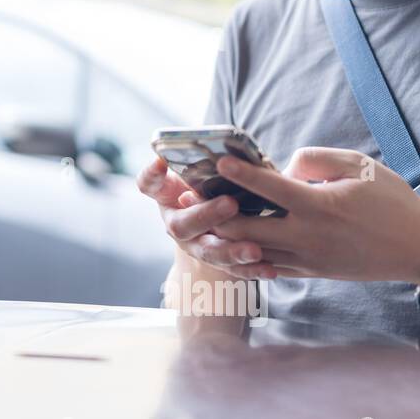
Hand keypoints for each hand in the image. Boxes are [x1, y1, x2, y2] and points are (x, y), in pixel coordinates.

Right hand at [137, 156, 280, 279]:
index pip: (149, 184)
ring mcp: (193, 245)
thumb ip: (218, 164)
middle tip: (230, 204)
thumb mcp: (208, 173)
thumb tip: (247, 148)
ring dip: (230, 250)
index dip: (152, 174)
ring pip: (205, 251)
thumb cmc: (216, 186)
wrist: (220, 227)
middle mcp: (175, 221)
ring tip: (254, 250)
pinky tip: (270, 269)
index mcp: (168, 195)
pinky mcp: (215, 264)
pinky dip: (250, 270)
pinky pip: (230, 270)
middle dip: (205, 215)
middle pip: (180, 224)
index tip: (162, 162)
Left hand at [209, 147, 419, 282]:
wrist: (418, 248)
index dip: (241, 174)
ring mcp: (306, 258)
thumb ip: (316, 159)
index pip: (270, 188)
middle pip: (246, 226)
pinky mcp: (310, 272)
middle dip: (216, 212)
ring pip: (251, 250)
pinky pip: (267, 266)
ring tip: (200, 218)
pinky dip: (245, 254)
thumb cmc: (392, 201)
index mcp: (319, 206)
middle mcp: (307, 235)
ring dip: (225, 235)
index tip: (217, 162)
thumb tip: (284, 167)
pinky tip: (227, 243)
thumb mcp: (360, 166)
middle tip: (191, 196)